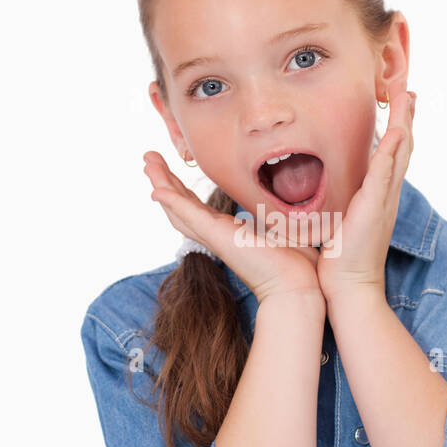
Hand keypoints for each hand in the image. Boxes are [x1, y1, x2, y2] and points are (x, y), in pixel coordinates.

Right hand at [143, 151, 323, 305]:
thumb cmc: (298, 265)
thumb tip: (293, 203)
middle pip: (181, 206)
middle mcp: (218, 235)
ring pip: (179, 209)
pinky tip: (156, 189)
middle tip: (149, 159)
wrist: (298, 287)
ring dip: (162, 184)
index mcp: (230, 232)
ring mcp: (215, 237)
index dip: (181, 189)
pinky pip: (189, 216)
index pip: (198, 208)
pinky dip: (172, 202)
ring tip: (148, 163)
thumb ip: (279, 216)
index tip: (170, 170)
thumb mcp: (286, 229)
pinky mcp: (219, 237)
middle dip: (165, 181)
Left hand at [317, 82, 415, 305]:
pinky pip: (387, 174)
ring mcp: (384, 199)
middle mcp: (386, 194)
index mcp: (377, 195)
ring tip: (408, 96)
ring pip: (400, 153)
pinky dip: (393, 151)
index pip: (389, 154)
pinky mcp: (375, 208)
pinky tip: (396, 131)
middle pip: (402, 146)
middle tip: (408, 87)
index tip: (395, 102)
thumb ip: (332, 200)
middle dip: (406, 115)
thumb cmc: (338, 258)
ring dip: (405, 122)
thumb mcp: (336, 220)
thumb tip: (315, 189)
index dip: (395, 127)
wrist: (348, 286)